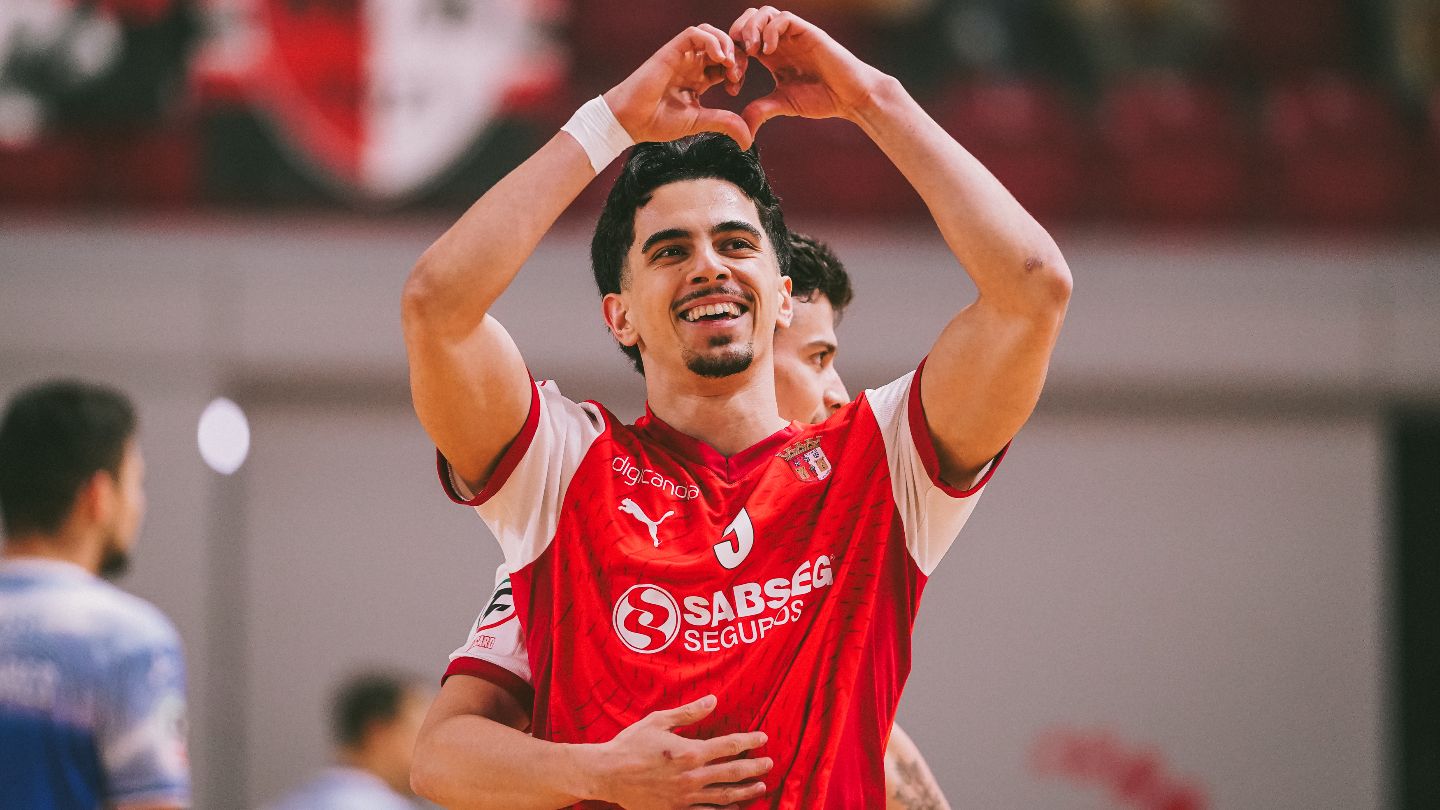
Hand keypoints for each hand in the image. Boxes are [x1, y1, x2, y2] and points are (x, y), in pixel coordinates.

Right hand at [587, 694, 772, 809]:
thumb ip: (689, 713)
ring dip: (746, 791)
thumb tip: (713, 700)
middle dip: (755, 767)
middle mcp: (692, 776)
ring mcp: (685, 797)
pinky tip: (734, 808)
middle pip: (733, 772)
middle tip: (769, 763)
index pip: (729, 745)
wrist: (607, 774)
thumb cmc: (630, 744)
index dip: (749, 741)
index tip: (763, 738)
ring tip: (760, 787)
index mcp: (690, 752)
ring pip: (725, 795)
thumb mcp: (658, 721)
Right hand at [603, 26, 753, 148]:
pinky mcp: (671, 50)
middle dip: (736, 55)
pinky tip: (719, 58)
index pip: (726, 64)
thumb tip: (748, 140)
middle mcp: (691, 64)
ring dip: (725, 44)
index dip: (737, 70)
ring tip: (729, 65)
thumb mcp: (699, 122)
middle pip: (721, 45)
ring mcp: (681, 56)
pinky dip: (711, 41)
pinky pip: (695, 33)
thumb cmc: (658, 122)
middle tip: (737, 75)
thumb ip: (724, 123)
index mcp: (698, 79)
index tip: (735, 87)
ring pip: (710, 33)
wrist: (632, 121)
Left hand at [727, 6, 890, 136]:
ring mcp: (794, 34)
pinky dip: (770, 31)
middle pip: (747, 20)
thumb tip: (742, 129)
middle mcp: (780, 40)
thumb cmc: (822, 98)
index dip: (731, 60)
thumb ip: (761, 110)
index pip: (740, 43)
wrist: (850, 96)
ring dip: (751, 30)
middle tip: (737, 62)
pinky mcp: (808, 32)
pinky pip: (783, 18)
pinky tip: (769, 52)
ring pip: (763, 13)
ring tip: (751, 53)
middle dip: (735, 37)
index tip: (733, 84)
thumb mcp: (783, 104)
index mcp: (771, 55)